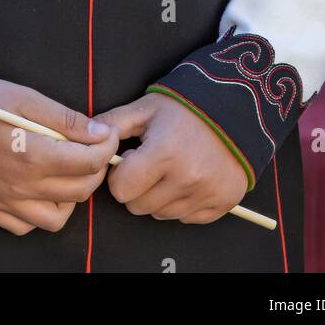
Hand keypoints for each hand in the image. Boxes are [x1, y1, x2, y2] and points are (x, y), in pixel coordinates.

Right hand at [0, 77, 119, 235]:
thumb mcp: (26, 98)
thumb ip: (65, 118)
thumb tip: (99, 132)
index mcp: (34, 156)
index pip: (88, 163)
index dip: (106, 146)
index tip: (108, 134)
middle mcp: (23, 186)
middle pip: (80, 190)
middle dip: (96, 169)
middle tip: (92, 149)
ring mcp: (7, 202)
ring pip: (58, 217)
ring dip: (71, 197)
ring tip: (66, 172)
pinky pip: (27, 226)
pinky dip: (41, 213)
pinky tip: (40, 190)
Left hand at [95, 92, 249, 222]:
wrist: (235, 107)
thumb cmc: (186, 106)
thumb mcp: (146, 108)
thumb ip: (113, 122)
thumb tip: (89, 136)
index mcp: (163, 153)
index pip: (121, 190)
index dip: (120, 174)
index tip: (131, 159)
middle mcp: (187, 178)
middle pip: (139, 206)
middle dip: (138, 187)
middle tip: (151, 163)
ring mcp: (206, 193)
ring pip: (162, 214)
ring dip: (160, 196)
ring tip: (171, 167)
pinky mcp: (223, 201)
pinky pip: (188, 217)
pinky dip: (184, 202)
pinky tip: (189, 177)